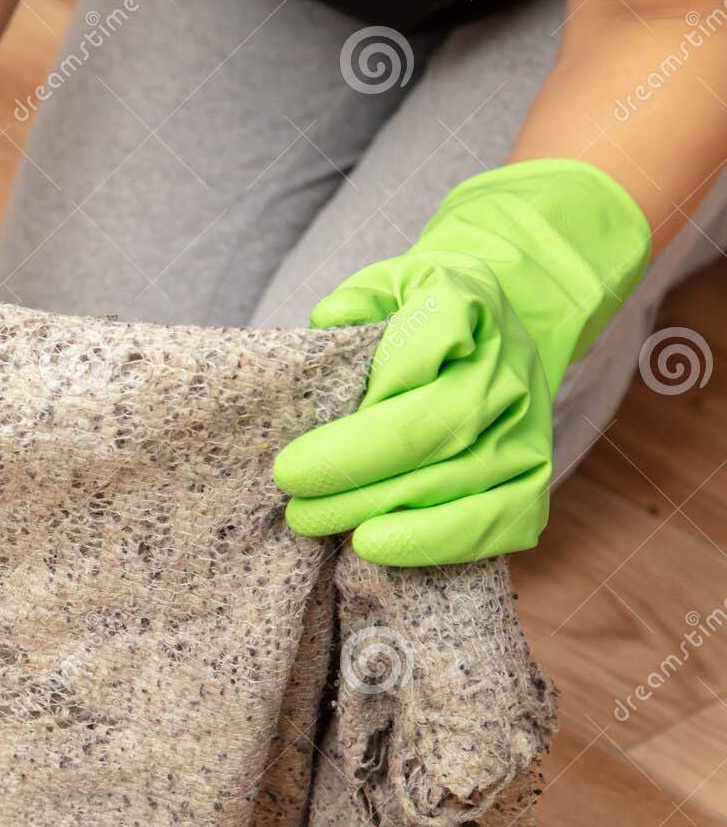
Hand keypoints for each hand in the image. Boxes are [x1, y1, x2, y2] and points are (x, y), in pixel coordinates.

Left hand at [273, 159, 650, 566]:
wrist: (502, 318)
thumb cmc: (419, 309)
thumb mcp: (385, 282)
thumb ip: (353, 303)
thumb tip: (327, 328)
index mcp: (469, 304)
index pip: (419, 356)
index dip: (357, 418)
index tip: (294, 457)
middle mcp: (509, 368)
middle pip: (431, 431)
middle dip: (351, 471)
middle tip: (291, 495)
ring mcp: (527, 426)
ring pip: (458, 481)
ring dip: (379, 510)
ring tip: (313, 520)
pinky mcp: (535, 475)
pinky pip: (501, 520)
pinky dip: (439, 541)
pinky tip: (377, 545)